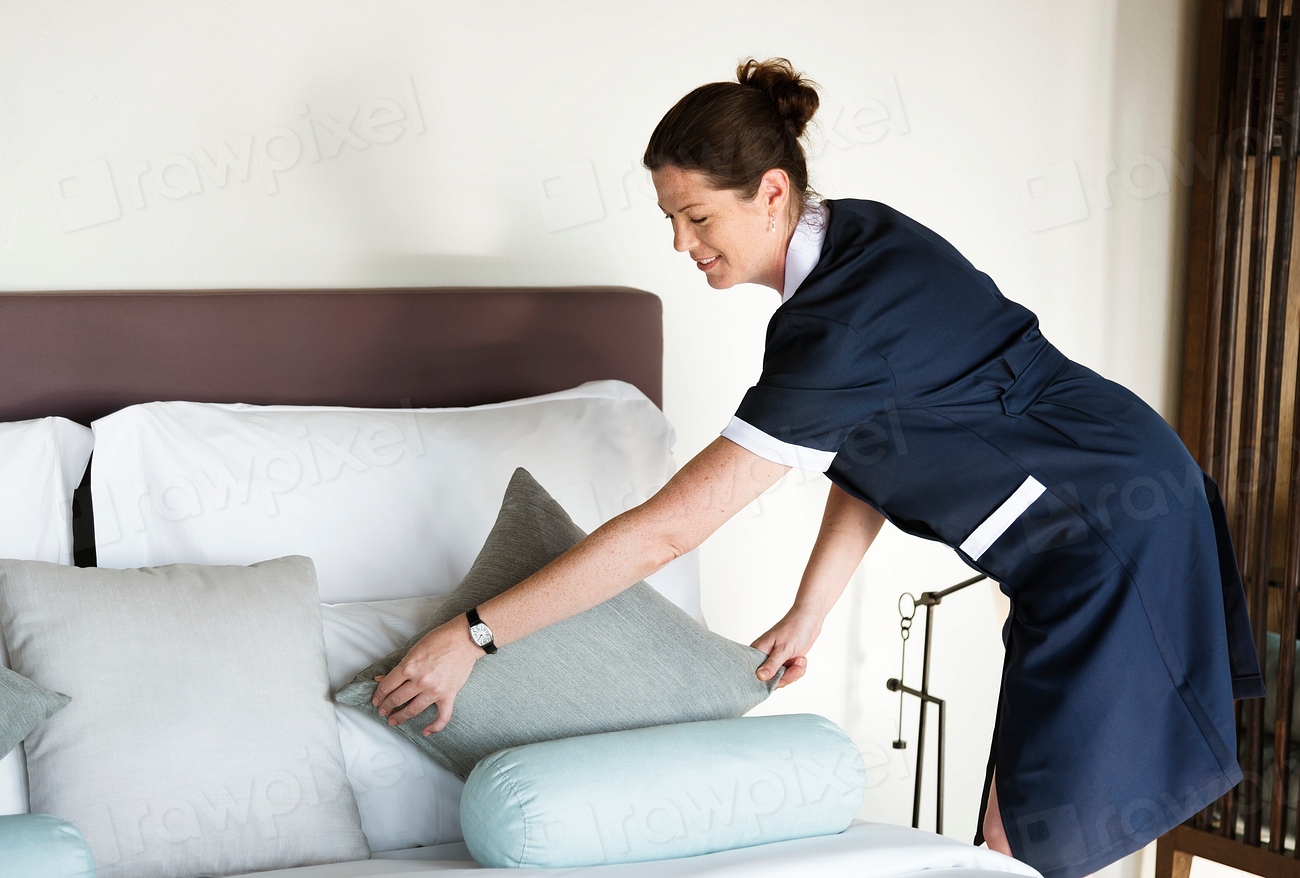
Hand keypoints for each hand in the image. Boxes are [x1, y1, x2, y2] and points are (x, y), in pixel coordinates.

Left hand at [371, 615, 482, 734]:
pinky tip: (426, 732)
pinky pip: (442, 717)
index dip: (378, 695)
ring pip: (413, 710)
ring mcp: (435, 690)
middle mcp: (420, 681)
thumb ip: (400, 666)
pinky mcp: (449, 695)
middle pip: (396, 699)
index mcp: (409, 667)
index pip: (387, 686)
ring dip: (400, 717)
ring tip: (393, 720)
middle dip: (386, 706)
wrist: (466, 639)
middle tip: (382, 710)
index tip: (376, 699)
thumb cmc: (440, 639)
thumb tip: (383, 678)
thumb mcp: (414, 649)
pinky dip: (434, 727)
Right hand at [750, 605, 822, 688]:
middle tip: (795, 665)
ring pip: (782, 679)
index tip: (781, 676)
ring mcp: (775, 661)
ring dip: (794, 672)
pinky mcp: (784, 662)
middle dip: (786, 677)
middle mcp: (764, 658)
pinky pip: (789, 675)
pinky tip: (801, 659)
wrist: (810, 620)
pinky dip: (798, 670)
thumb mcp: (784, 648)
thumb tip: (760, 677)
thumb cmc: (794, 628)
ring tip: (799, 660)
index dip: (768, 681)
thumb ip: (772, 664)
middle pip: (770, 681)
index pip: (755, 675)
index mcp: (758, 651)